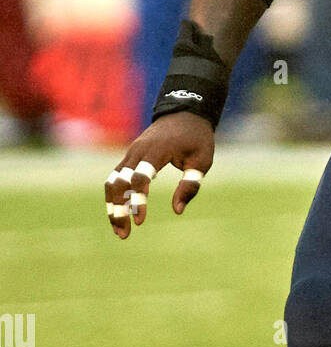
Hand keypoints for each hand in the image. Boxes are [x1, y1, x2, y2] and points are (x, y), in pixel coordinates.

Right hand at [103, 113, 214, 239]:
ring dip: (112, 206)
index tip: (141, 222)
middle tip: (124, 234)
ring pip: (112, 181)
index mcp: (157, 151)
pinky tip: (119, 214)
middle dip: (118, 209)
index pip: (140, 178)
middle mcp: (138, 151)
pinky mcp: (130, 157)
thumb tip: (177, 210)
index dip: (138, 201)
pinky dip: (114, 196)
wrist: (185, 112)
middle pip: (118, 182)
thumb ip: (191, 184)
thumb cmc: (197, 138)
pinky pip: (115, 178)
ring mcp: (131, 153)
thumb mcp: (203, 160)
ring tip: (119, 231)